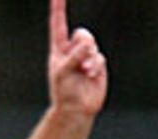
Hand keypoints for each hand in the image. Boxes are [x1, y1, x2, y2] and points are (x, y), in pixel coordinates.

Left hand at [47, 0, 107, 119]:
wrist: (76, 109)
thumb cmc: (64, 92)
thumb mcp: (63, 72)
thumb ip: (74, 56)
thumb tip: (88, 46)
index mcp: (59, 50)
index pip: (58, 26)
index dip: (58, 10)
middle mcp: (73, 51)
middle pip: (82, 34)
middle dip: (84, 44)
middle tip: (81, 60)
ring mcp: (86, 57)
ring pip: (92, 45)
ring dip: (89, 59)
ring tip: (84, 72)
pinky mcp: (97, 65)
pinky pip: (99, 57)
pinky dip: (96, 66)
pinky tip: (91, 75)